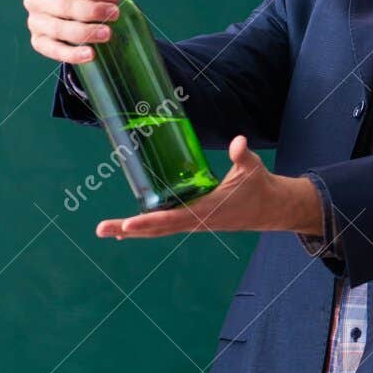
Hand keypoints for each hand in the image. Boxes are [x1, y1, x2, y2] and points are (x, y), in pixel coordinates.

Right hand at [24, 0, 120, 63]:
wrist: (82, 22)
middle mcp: (34, 1)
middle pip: (64, 6)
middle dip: (92, 11)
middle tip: (114, 14)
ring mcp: (34, 23)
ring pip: (59, 28)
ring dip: (86, 32)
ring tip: (107, 34)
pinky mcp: (38, 43)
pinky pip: (54, 50)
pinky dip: (72, 54)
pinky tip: (90, 54)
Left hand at [96, 135, 323, 238]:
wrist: (271, 208)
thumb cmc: (260, 187)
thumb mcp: (252, 169)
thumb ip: (242, 155)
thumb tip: (238, 142)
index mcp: (206, 211)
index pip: (172, 219)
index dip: (149, 222)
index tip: (127, 224)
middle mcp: (195, 221)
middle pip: (156, 229)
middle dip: (128, 229)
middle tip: (101, 229)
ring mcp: (193, 223)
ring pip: (158, 230)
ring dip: (131, 231)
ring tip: (106, 230)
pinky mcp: (193, 220)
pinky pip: (165, 227)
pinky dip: (145, 228)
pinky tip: (128, 230)